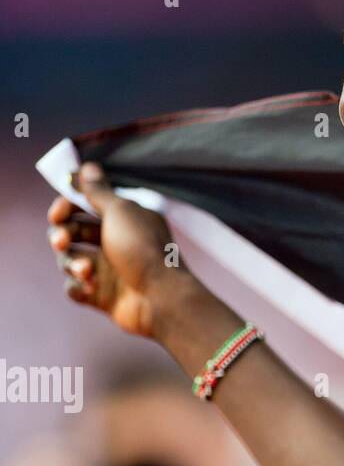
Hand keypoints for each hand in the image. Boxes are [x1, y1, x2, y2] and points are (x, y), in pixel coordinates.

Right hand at [47, 163, 186, 338]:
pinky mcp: (103, 295)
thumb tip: (86, 166)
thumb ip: (98, 191)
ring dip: (71, 262)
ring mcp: (109, 270)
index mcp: (122, 219)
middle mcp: (114, 242)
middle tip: (62, 240)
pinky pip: (75, 289)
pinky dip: (77, 287)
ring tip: (87, 270)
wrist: (162, 298)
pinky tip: (89, 287)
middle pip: (72, 232)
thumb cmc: (144, 250)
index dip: (66, 207)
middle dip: (62, 234)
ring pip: (71, 260)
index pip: (84, 207)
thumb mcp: (121, 211)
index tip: (58, 212)